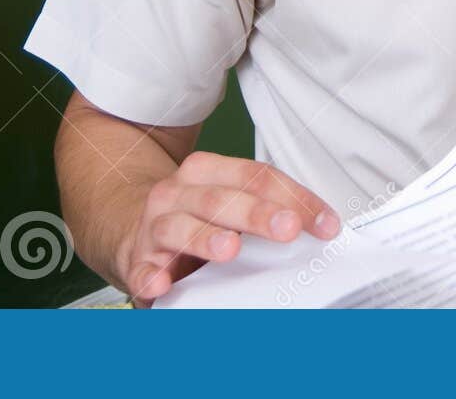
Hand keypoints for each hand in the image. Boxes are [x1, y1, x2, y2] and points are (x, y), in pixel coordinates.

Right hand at [117, 152, 340, 304]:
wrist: (131, 230)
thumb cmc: (193, 217)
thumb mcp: (227, 202)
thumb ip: (266, 208)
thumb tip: (322, 227)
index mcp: (207, 171)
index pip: (257, 177)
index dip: (294, 197)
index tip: (325, 224)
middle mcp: (179, 193)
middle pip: (221, 198)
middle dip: (257, 213)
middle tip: (288, 228)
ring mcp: (154, 226)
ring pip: (180, 227)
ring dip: (206, 239)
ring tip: (230, 250)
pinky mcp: (136, 261)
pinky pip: (143, 268)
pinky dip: (151, 275)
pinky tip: (162, 283)